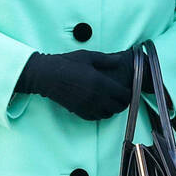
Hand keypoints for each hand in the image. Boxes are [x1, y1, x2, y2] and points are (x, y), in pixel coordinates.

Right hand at [15, 48, 134, 120]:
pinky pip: (95, 118)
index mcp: (101, 83)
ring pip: (108, 114)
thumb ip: (106, 60)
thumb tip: (119, 60)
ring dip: (112, 109)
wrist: (46, 75)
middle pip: (118, 107)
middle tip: (122, 97)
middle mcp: (96, 97)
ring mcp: (87, 106)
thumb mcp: (88, 56)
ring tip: (111, 102)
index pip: (124, 94)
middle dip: (123, 103)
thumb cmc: (66, 63)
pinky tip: (99, 107)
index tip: (129, 90)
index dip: (129, 93)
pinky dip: (100, 114)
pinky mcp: (79, 111)